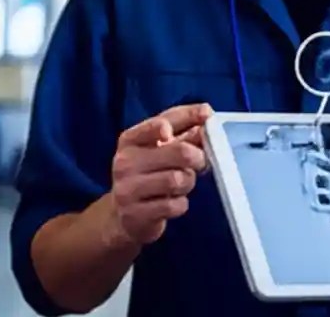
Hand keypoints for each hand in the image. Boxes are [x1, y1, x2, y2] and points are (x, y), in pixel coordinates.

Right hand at [108, 103, 213, 245]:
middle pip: (179, 152)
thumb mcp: (159, 149)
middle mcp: (125, 162)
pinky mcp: (136, 214)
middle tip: (201, 161)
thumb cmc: (148, 174)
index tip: (205, 117)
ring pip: (178, 180)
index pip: (158, 123)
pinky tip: (173, 202)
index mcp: (130, 140)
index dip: (186, 118)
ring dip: (188, 182)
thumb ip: (182, 131)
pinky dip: (181, 204)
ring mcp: (127, 189)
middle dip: (198, 157)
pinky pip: (174, 206)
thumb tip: (206, 112)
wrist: (123, 216)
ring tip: (183, 183)